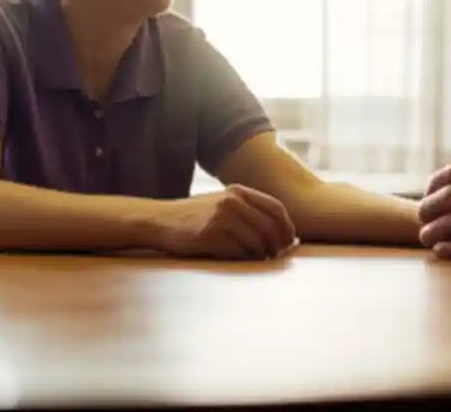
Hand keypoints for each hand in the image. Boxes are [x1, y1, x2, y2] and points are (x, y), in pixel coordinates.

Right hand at [156, 184, 295, 259]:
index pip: (276, 207)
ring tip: (260, 259)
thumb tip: (281, 232)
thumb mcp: (222, 202)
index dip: (287, 227)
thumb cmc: (195, 215)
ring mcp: (221, 217)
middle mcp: (232, 201)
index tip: (289, 241)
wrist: (161, 220)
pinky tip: (243, 260)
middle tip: (276, 255)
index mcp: (238, 191)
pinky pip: (239, 251)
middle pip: (270, 226)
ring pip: (257, 241)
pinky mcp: (210, 235)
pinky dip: (246, 258)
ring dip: (262, 254)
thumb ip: (248, 209)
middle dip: (278, 244)